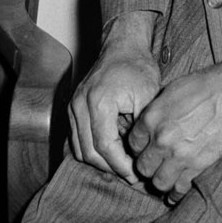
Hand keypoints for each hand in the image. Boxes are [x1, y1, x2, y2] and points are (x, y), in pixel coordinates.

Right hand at [68, 13, 161, 182]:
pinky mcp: (73, 108)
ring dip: (100, 162)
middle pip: (89, 152)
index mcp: (98, 102)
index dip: (121, 164)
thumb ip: (142, 128)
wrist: (123, 46)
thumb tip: (143, 157)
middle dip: (111, 168)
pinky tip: (112, 154)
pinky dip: (92, 150)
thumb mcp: (148, 97)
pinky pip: (77, 138)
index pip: (105, 146)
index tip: (136, 173)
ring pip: (79, 148)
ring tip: (123, 167)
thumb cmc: (137, 67)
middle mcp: (80, 105)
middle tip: (132, 176)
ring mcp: (73, 106)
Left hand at [125, 56, 221, 201]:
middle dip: (147, 165)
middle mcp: (162, 140)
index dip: (138, 146)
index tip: (145, 147)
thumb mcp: (172, 90)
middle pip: (142, 166)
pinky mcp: (198, 166)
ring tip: (165, 174)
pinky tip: (175, 191)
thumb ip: (157, 110)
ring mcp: (180, 155)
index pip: (132, 144)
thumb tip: (150, 123)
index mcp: (152, 118)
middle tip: (155, 161)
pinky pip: (179, 189)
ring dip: (160, 179)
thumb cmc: (206, 85)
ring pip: (158, 183)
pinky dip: (175, 193)